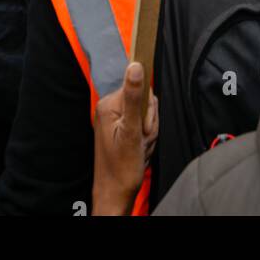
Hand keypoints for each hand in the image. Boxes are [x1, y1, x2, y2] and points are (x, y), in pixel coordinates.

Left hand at [92, 63, 158, 215]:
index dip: (147, 110)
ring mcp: (117, 119)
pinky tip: (140, 149)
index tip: (142, 126)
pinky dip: (146, 139)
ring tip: (140, 147)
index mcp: (109, 104)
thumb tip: (136, 65)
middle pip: (146, 101)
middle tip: (141, 141)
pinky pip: (143, 125)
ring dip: (148, 133)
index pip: (141, 89)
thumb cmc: (121, 168)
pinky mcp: (123, 128)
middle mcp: (111, 108)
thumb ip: (135, 98)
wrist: (116, 194)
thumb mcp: (131, 131)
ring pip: (147, 115)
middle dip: (149, 123)